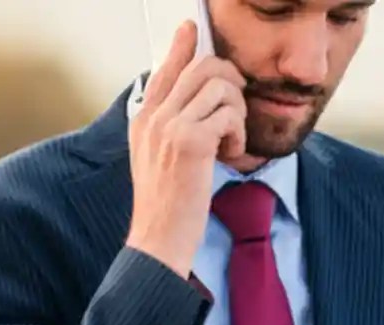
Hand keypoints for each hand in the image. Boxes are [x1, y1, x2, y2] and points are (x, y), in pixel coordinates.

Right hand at [126, 21, 247, 277]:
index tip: (192, 27)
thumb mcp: (156, 159)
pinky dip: (239, 136)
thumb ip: (167, 128)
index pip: (164, 69)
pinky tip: (230, 157)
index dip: (182, 45)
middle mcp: (154, 116)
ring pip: (221, 87)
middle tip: (238, 107)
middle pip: (201, 68)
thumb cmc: (166, 205)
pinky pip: (230, 116)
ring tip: (231, 143)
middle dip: (231, 81)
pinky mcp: (192, 142)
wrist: (158, 238)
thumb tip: (192, 104)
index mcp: (143, 118)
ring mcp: (171, 127)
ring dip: (238, 114)